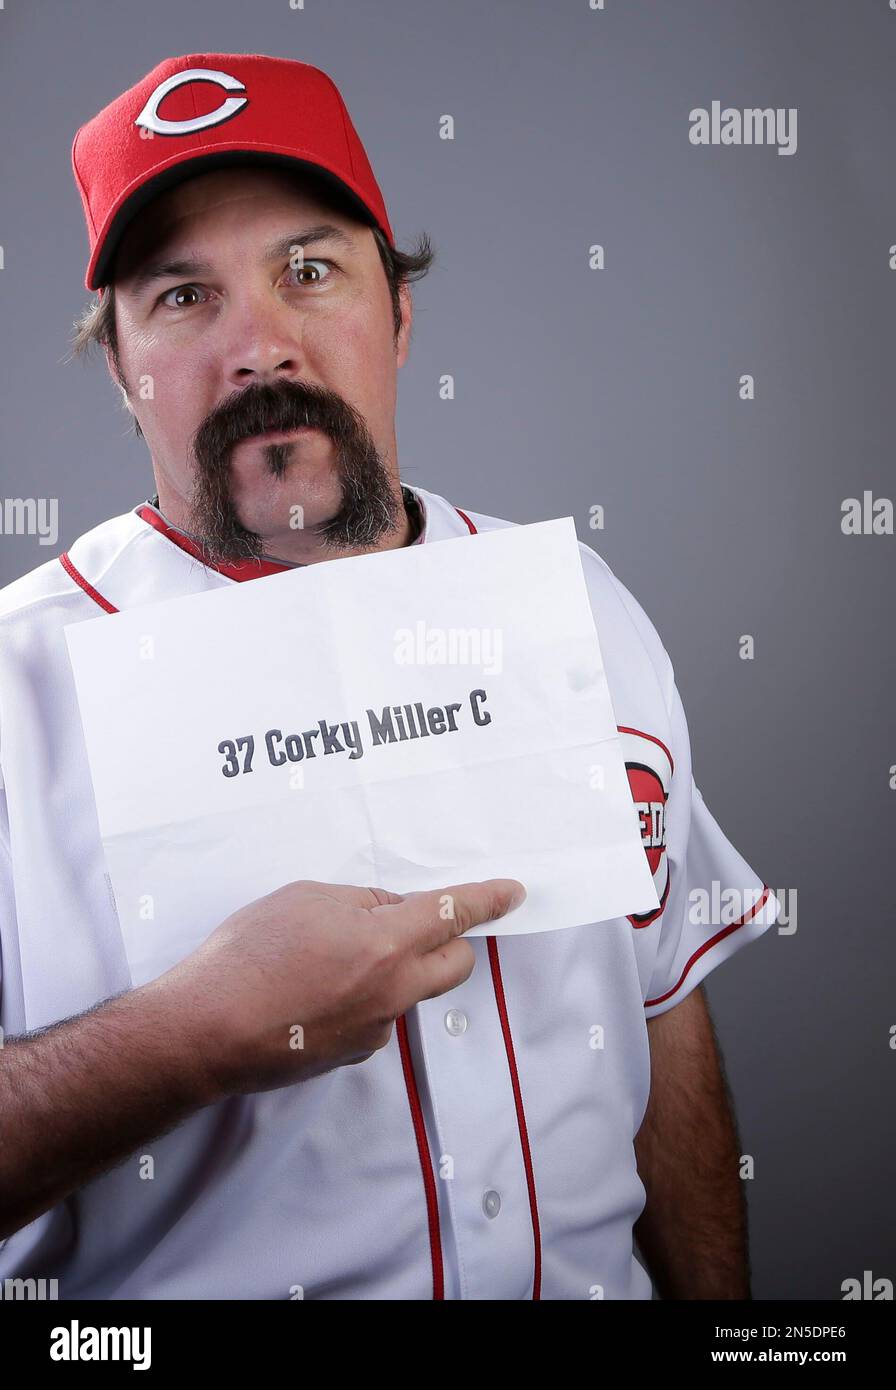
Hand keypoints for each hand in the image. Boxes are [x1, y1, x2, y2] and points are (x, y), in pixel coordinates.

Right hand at [150, 877, 525, 1099]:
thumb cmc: (249, 956)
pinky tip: (315, 990)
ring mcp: (375, 1029)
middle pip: (455, 964)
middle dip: (449, 940)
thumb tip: (384, 913)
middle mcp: (393, 992)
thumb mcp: (306, 899)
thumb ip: (360, 903)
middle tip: (417, 923)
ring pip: (411, 990)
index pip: (453, 914)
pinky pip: (376, 1015)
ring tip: (331, 957)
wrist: (207, 1030)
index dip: (488, 899)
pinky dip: (362, 997)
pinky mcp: (351, 1053)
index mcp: (386, 944)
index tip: (512, 893)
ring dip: (395, 969)